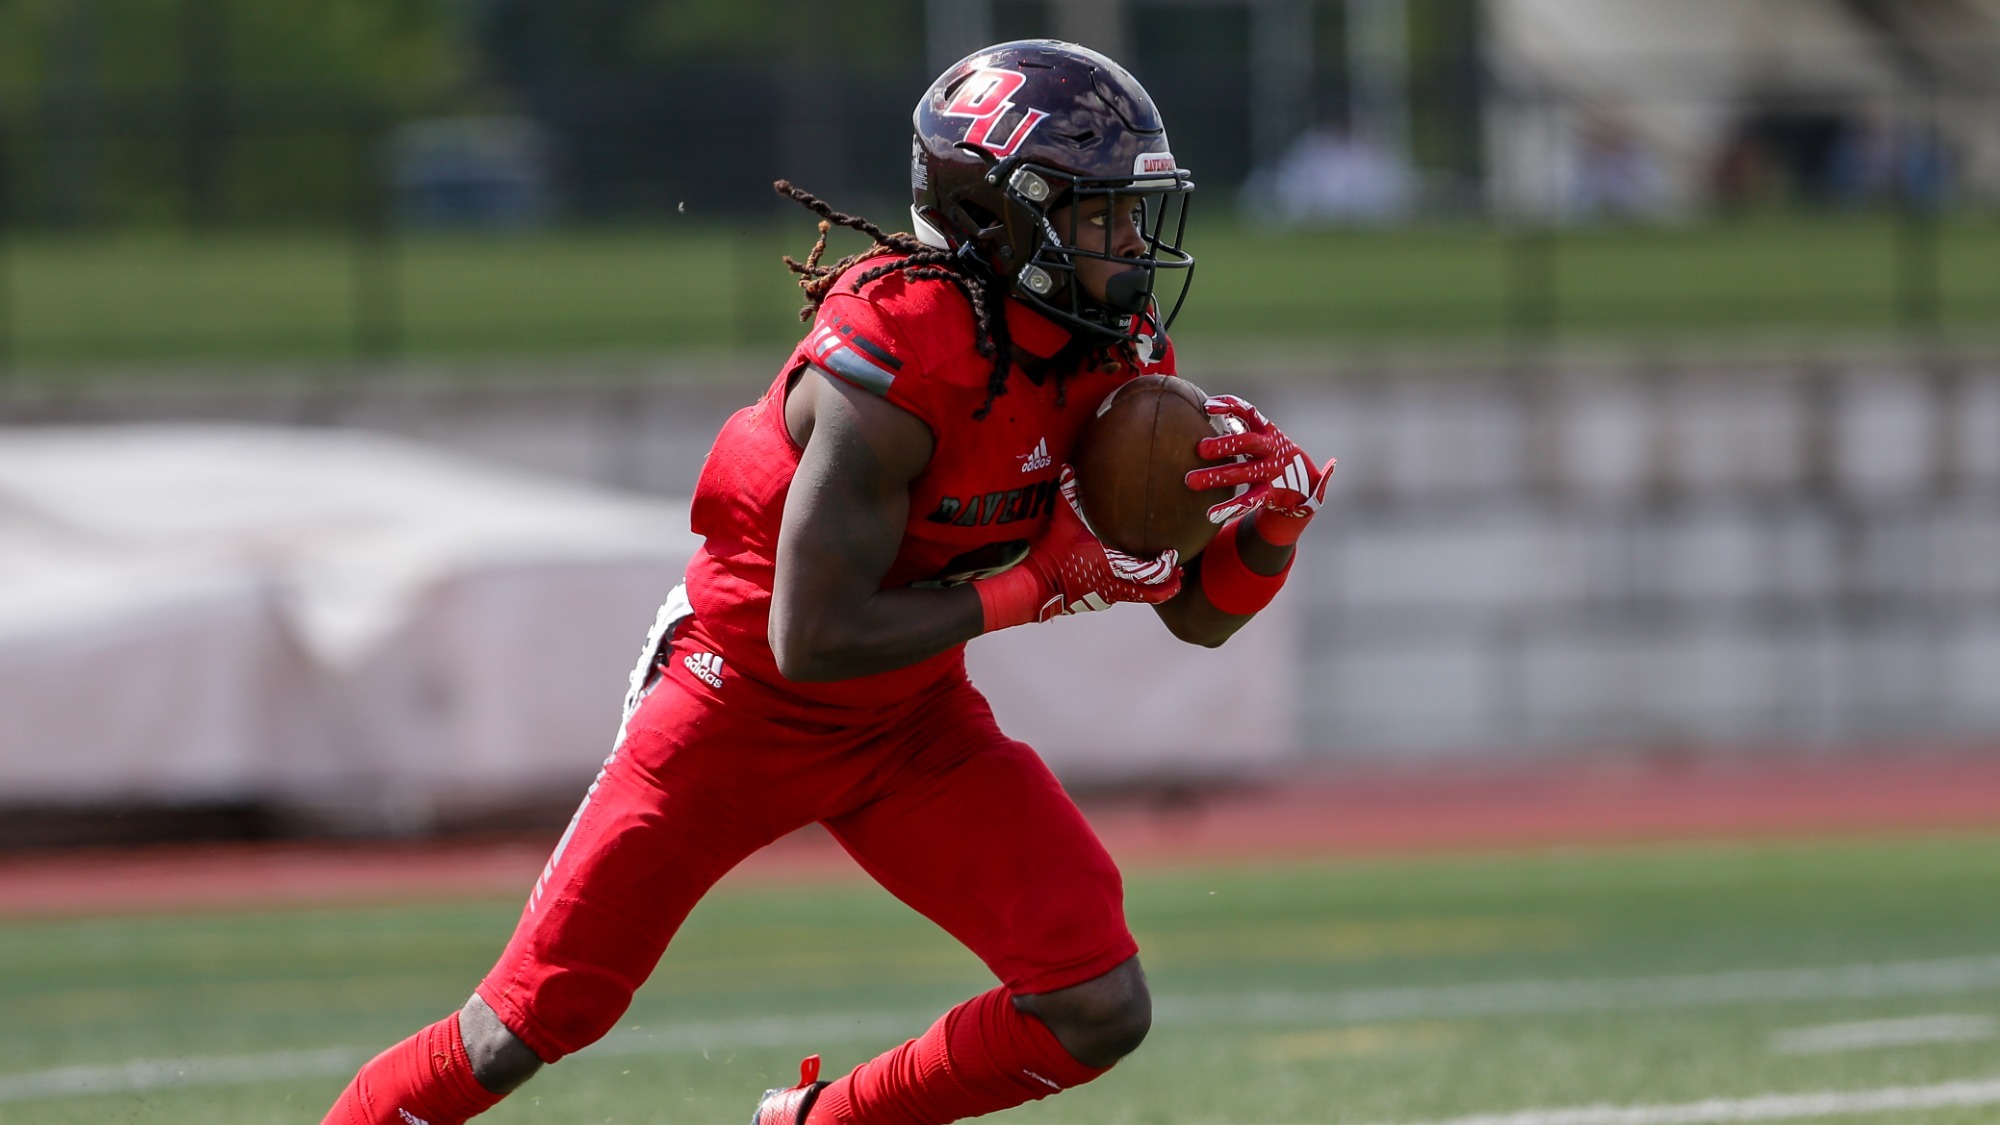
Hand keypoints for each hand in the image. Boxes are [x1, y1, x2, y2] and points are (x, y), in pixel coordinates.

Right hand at [974, 466, 1180, 628]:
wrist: (1035, 587)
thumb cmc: (1053, 554)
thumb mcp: (1062, 522)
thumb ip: (1068, 494)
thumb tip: (1068, 467)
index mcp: (1113, 566)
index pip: (1151, 573)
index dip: (1166, 567)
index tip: (1173, 555)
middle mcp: (1115, 585)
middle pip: (1153, 593)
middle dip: (1169, 584)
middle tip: (1179, 573)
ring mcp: (1107, 597)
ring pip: (1140, 598)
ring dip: (1154, 590)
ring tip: (1165, 579)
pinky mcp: (1097, 602)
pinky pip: (1123, 597)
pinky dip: (1134, 591)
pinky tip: (1132, 581)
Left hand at [1183, 394, 1334, 525]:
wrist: (1304, 483)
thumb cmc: (1268, 453)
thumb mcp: (1259, 434)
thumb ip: (1236, 423)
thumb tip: (1205, 407)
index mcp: (1266, 429)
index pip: (1249, 412)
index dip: (1230, 406)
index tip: (1207, 407)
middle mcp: (1271, 448)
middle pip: (1249, 443)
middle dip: (1225, 444)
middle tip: (1200, 449)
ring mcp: (1272, 471)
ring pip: (1244, 473)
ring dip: (1217, 477)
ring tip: (1190, 481)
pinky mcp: (1271, 493)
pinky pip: (1250, 501)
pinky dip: (1231, 507)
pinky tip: (1211, 513)